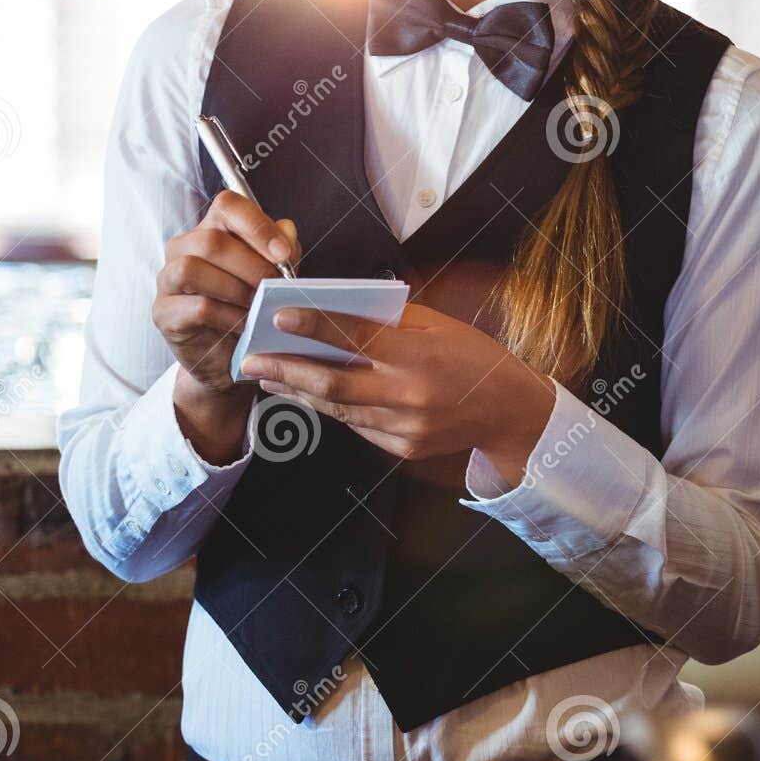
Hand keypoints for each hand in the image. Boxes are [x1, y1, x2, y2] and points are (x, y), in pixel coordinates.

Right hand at [152, 191, 301, 393]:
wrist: (232, 358)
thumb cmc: (249, 309)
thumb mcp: (273, 277)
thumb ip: (281, 252)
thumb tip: (287, 230)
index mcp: (212, 230)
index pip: (227, 205)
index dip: (256, 225)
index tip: (283, 252)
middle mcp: (183, 249)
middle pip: (210, 240)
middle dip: (251, 265)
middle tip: (274, 287)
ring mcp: (167, 280)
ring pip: (192, 268)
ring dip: (234, 288)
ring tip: (256, 305)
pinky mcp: (163, 312)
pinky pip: (195, 306)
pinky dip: (227, 315)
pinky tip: (244, 324)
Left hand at [240, 300, 555, 467]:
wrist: (507, 411)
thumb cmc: (472, 357)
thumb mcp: (438, 324)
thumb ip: (389, 321)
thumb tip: (338, 312)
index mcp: (419, 357)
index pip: (357, 339)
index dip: (315, 327)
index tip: (280, 317)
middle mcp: (409, 396)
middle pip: (333, 385)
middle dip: (287, 371)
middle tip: (252, 359)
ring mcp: (405, 428)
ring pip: (339, 410)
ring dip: (300, 392)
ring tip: (269, 375)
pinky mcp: (403, 448)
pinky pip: (358, 426)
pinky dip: (334, 408)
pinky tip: (310, 394)